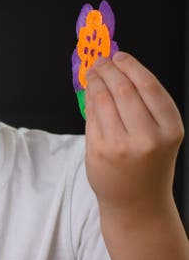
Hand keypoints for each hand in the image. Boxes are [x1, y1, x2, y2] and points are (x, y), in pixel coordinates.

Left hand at [85, 51, 183, 218]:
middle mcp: (148, 138)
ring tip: (93, 73)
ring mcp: (121, 146)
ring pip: (103, 101)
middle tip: (101, 61)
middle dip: (109, 70)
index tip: (119, 56)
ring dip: (95, 82)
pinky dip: (89, 101)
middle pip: (123, 90)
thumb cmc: (149, 165)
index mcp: (170, 129)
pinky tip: (90, 93)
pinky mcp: (99, 152)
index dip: (131, 67)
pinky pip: (92, 118)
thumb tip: (118, 69)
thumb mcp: (161, 136)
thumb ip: (145, 106)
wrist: (137, 203)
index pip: (149, 87)